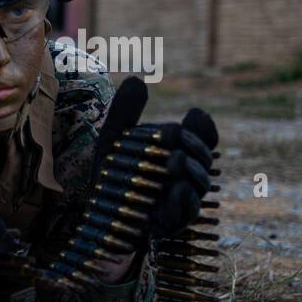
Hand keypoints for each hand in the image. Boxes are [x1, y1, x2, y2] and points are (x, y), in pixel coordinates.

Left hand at [93, 77, 216, 241]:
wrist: (96, 213)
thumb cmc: (110, 174)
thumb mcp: (113, 140)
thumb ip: (124, 112)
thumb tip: (136, 79)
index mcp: (180, 151)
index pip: (205, 135)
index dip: (203, 126)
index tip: (192, 116)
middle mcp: (188, 173)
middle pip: (203, 155)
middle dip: (189, 144)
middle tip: (167, 135)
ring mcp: (184, 198)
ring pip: (200, 181)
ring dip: (190, 168)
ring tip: (174, 160)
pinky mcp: (175, 222)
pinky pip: (189, 210)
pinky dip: (186, 199)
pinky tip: (177, 190)